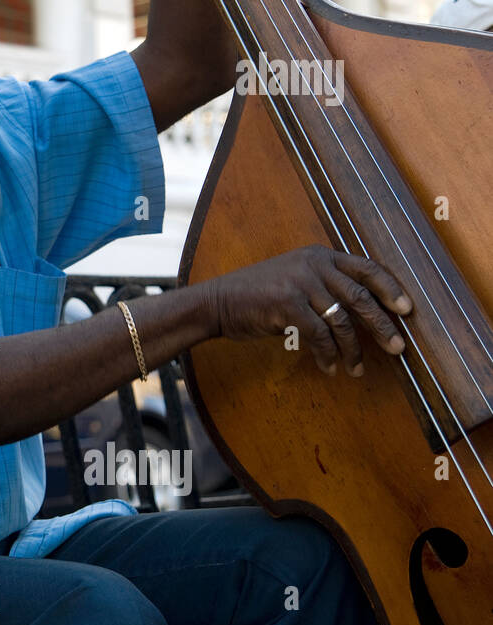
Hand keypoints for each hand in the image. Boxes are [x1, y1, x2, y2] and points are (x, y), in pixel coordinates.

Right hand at [203, 244, 412, 376]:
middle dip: (382, 326)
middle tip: (398, 348)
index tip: (407, 310)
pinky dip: (327, 355)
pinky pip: (318, 336)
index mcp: (319, 256)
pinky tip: (328, 367)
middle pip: (361, 297)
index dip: (390, 289)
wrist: (217, 302)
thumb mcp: (295, 279)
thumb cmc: (258, 296)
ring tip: (357, 368)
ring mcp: (299, 283)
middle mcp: (313, 265)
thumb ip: (326, 286)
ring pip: (341, 321)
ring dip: (353, 349)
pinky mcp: (286, 304)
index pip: (367, 268)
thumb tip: (366, 313)